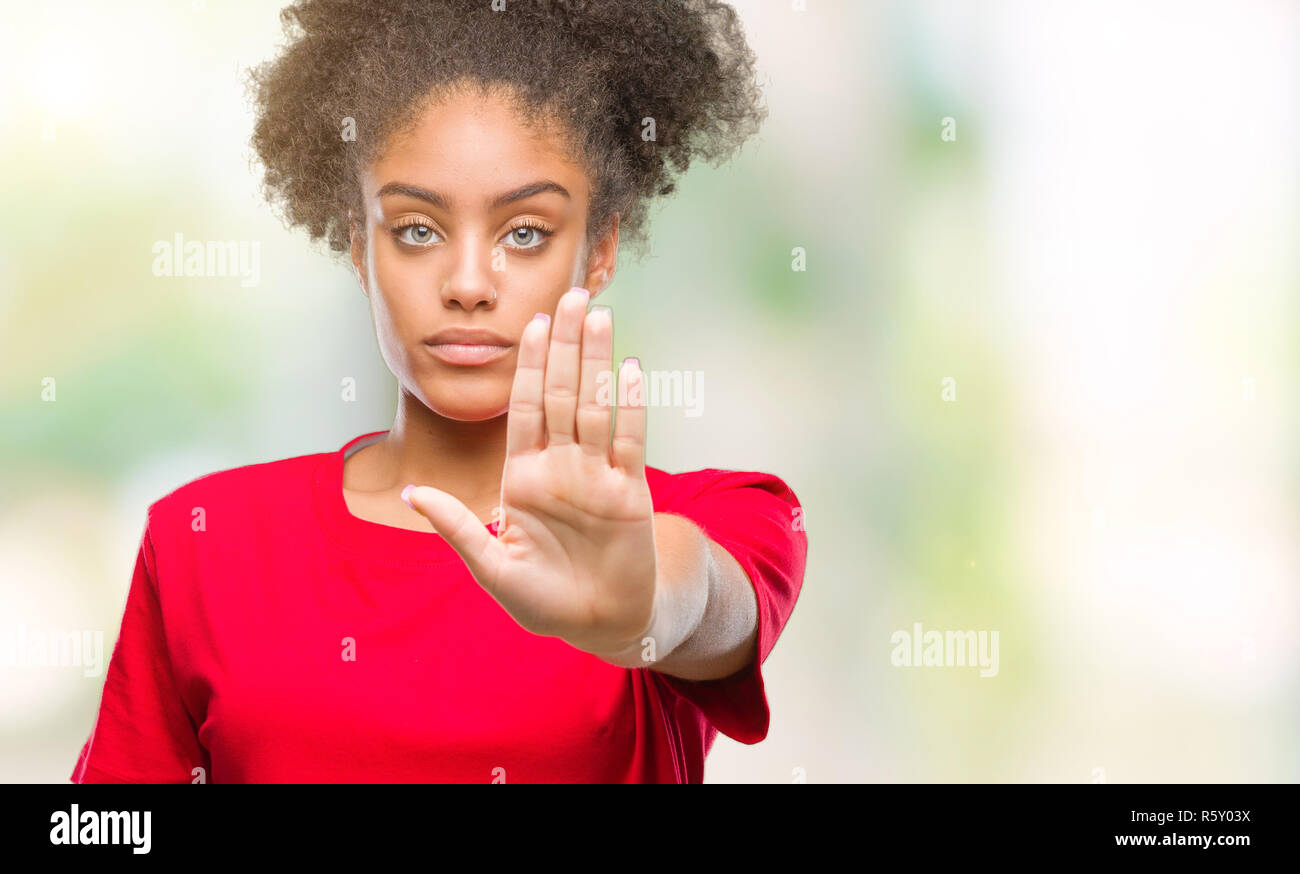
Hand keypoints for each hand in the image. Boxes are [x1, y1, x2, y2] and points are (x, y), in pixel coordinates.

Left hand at [403, 287, 659, 659]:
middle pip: (563, 393)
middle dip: (564, 345)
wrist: (597, 624)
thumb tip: (410, 493)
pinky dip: (629, 406)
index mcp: (524, 476)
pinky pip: (629, 441)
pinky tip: (628, 368)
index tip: (529, 322)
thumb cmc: (541, 599)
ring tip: (597, 314)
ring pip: (596, 406)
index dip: (528, 365)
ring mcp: (596, 475)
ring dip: (595, 361)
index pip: (526, 408)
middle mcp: (561, 466)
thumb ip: (457, 526)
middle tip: (570, 295)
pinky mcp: (629, 493)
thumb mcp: (490, 565)